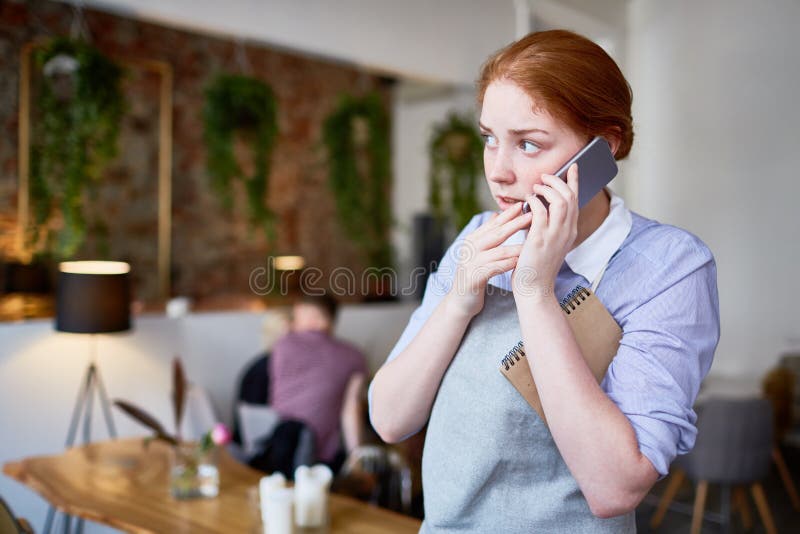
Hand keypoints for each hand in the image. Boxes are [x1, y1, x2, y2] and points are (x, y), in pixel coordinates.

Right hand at [447, 203, 530, 316]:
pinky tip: (519, 262)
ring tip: (533, 242)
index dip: (508, 214)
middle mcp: (470, 249)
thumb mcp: (478, 252)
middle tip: (532, 215)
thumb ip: (487, 234)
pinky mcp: (473, 278)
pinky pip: (493, 268)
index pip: (492, 224)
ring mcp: (470, 263)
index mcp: (472, 240)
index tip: (524, 205)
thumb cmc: (474, 275)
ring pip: (497, 251)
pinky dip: (507, 264)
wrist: (460, 301)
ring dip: (516, 246)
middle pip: (496, 234)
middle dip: (515, 224)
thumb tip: (496, 214)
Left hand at [512, 163, 579, 300]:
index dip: (575, 181)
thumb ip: (547, 225)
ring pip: (560, 201)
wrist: (534, 288)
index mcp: (570, 232)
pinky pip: (541, 212)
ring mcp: (555, 236)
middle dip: (558, 181)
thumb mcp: (548, 242)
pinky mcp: (540, 240)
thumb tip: (540, 206)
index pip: (576, 201)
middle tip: (544, 177)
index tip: (572, 167)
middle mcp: (567, 232)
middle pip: (570, 197)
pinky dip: (535, 202)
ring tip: (536, 187)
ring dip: (547, 189)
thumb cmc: (536, 266)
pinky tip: (528, 200)